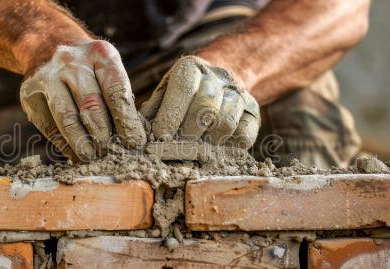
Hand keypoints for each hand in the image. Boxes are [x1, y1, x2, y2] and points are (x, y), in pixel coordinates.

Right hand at [20, 40, 145, 161]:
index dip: (126, 119)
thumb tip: (128, 138)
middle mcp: (71, 61)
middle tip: (112, 152)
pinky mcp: (29, 93)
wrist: (46, 45)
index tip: (134, 142)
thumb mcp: (107, 69)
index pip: (115, 90)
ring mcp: (47, 76)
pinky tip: (75, 154)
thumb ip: (118, 97)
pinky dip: (64, 144)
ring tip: (92, 157)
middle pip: (91, 105)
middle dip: (104, 134)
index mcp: (100, 54)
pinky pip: (49, 125)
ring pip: (67, 117)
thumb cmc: (89, 67)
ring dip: (82, 143)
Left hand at [140, 56, 259, 147]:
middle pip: (205, 107)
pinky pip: (242, 134)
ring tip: (191, 154)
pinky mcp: (253, 112)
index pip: (184, 87)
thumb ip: (152, 112)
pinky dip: (226, 148)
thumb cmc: (180, 97)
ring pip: (224, 122)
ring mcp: (239, 93)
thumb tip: (136, 135)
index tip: (159, 136)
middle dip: (186, 133)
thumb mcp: (163, 96)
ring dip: (206, 143)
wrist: (218, 85)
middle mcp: (218, 76)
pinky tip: (211, 152)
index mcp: (191, 68)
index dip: (171, 113)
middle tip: (173, 151)